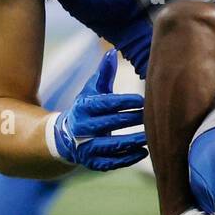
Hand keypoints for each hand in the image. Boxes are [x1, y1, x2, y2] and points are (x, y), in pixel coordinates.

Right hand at [47, 50, 147, 170]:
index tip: (142, 101)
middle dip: (131, 120)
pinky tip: (143, 152)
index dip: (124, 102)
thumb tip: (112, 52)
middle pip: (110, 123)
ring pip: (111, 145)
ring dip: (132, 141)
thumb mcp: (92, 90)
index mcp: (83, 107)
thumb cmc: (86, 108)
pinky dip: (127, 159)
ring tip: (149, 136)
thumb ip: (104, 74)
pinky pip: (111, 163)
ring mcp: (86, 147)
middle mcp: (82, 128)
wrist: (65, 136)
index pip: (105, 103)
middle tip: (150, 116)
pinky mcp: (92, 162)